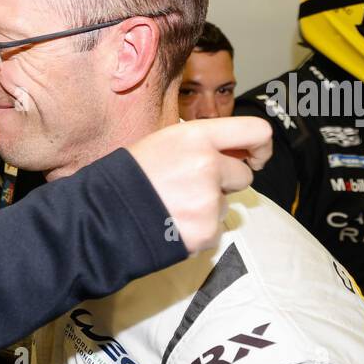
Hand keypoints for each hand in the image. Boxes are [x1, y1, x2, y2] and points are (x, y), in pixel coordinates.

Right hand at [127, 117, 272, 252]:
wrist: (101, 215)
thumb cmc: (129, 176)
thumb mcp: (163, 143)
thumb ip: (202, 144)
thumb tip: (240, 155)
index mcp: (196, 137)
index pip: (255, 131)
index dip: (261, 146)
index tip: (256, 158)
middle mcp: (207, 166)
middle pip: (244, 176)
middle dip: (224, 183)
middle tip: (189, 187)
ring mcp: (208, 201)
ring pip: (226, 206)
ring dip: (207, 208)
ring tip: (172, 207)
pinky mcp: (205, 232)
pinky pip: (214, 230)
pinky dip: (197, 231)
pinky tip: (171, 223)